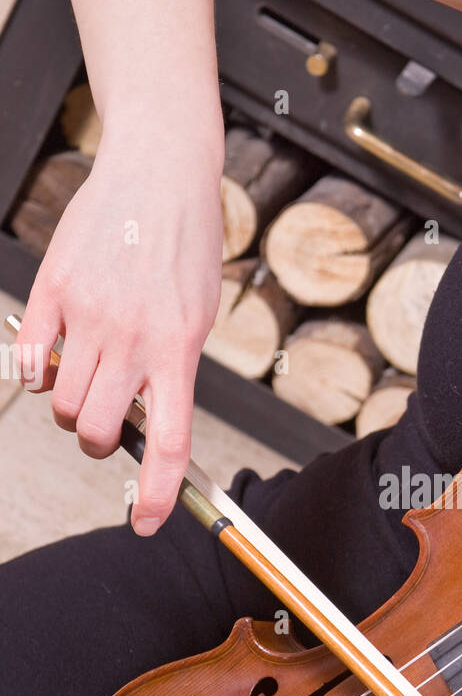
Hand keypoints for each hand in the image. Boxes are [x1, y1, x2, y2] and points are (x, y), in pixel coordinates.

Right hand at [17, 127, 223, 535]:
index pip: (168, 441)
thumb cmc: (186, 245)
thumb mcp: (197, 315)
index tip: (148, 524)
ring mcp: (90, 315)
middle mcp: (133, 338)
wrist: (161, 170)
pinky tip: (52, 354)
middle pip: (97, 432)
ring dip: (69, 407)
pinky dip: (35, 372)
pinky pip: (30, 360)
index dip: (158, 493)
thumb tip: (140, 424)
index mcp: (179, 350)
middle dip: (98, 443)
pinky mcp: (54, 289)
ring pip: (61, 404)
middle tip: (106, 421)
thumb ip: (170, 370)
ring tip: (86, 377)